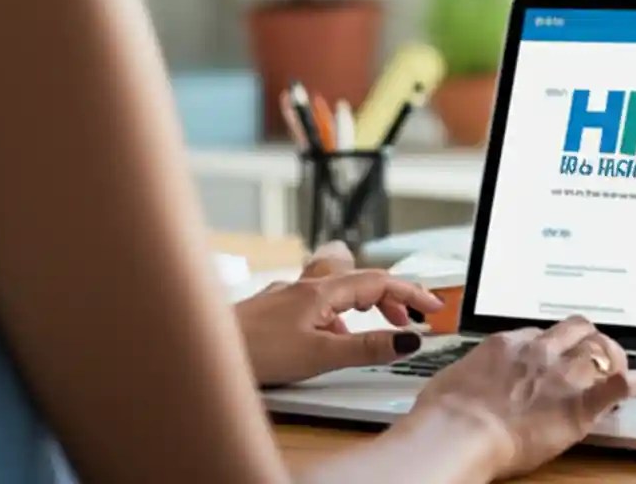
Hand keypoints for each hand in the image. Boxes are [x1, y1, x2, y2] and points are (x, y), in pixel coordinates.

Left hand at [235, 241, 443, 385]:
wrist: (202, 348)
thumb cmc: (254, 351)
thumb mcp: (320, 355)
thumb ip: (367, 348)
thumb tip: (407, 340)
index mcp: (322, 291)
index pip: (380, 282)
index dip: (411, 292)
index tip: (434, 306)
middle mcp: (305, 285)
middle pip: (360, 279)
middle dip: (389, 297)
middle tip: (406, 320)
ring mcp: (286, 295)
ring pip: (335, 288)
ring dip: (359, 305)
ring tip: (365, 333)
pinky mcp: (271, 308)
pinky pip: (313, 302)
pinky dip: (331, 315)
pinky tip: (322, 338)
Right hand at [399, 316, 635, 478]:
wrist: (457, 432)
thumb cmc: (446, 412)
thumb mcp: (453, 379)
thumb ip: (472, 375)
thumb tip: (466, 382)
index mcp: (509, 344)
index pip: (543, 333)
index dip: (555, 344)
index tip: (558, 353)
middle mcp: (541, 352)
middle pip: (579, 329)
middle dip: (590, 339)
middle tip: (596, 353)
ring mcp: (562, 376)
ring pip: (601, 350)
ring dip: (613, 357)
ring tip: (621, 367)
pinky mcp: (578, 406)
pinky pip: (618, 386)